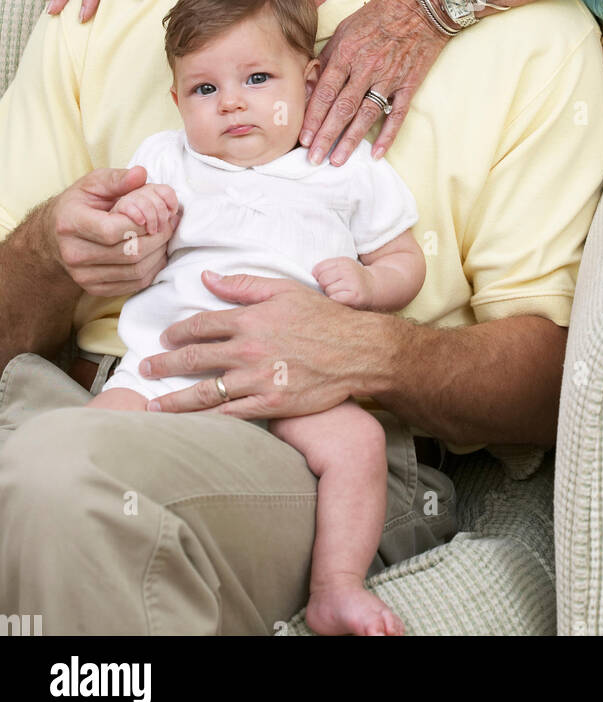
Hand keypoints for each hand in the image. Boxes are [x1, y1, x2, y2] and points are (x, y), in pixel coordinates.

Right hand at [48, 166, 179, 295]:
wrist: (54, 237)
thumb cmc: (78, 205)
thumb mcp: (93, 183)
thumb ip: (118, 178)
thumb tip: (141, 174)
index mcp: (70, 223)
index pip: (112, 230)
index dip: (141, 223)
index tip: (155, 213)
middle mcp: (74, 253)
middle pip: (129, 252)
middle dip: (158, 236)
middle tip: (170, 222)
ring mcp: (83, 275)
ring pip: (136, 271)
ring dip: (160, 253)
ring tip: (165, 235)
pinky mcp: (94, 288)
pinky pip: (134, 284)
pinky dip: (153, 269)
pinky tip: (156, 252)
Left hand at [140, 272, 391, 418]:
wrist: (358, 351)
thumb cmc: (323, 317)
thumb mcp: (284, 290)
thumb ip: (243, 285)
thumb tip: (207, 277)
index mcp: (250, 319)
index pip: (200, 325)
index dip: (177, 332)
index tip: (164, 337)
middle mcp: (249, 349)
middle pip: (193, 359)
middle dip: (164, 365)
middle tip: (145, 369)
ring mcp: (258, 380)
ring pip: (205, 392)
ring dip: (174, 400)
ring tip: (153, 405)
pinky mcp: (270, 404)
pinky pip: (230, 415)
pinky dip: (206, 421)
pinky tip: (189, 424)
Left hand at [301, 0, 450, 167]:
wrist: (423, 8)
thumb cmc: (380, 15)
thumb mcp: (346, 27)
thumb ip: (327, 56)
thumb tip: (310, 84)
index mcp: (347, 52)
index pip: (325, 91)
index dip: (312, 116)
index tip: (301, 137)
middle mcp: (366, 67)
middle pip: (341, 108)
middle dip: (325, 135)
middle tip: (312, 158)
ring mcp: (389, 78)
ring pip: (366, 115)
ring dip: (350, 140)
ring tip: (337, 160)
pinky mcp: (408, 84)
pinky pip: (397, 114)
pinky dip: (388, 136)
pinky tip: (377, 154)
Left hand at [311, 255, 372, 308]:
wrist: (375, 287)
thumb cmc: (354, 279)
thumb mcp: (343, 268)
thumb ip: (328, 269)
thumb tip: (310, 278)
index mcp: (343, 261)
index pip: (319, 268)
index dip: (318, 276)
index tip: (324, 280)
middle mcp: (348, 270)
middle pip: (323, 280)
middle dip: (324, 286)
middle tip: (333, 288)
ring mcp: (352, 282)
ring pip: (328, 290)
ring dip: (330, 295)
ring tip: (340, 293)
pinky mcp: (355, 296)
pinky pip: (335, 299)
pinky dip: (336, 300)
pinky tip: (343, 299)